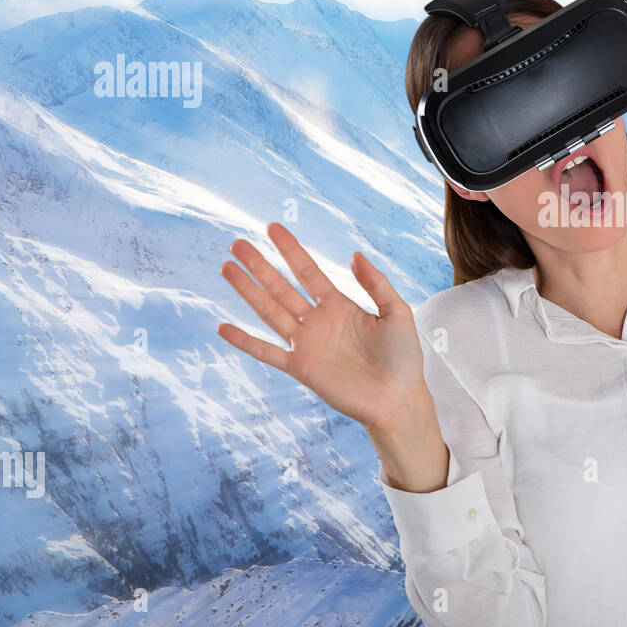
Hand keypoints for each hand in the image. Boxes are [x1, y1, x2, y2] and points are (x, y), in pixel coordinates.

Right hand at [215, 223, 445, 491]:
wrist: (399, 398)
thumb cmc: (403, 358)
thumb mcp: (397, 312)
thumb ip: (376, 284)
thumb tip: (354, 254)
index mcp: (340, 306)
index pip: (309, 272)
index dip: (291, 251)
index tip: (273, 228)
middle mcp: (318, 322)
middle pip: (282, 288)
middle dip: (260, 266)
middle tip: (238, 243)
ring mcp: (307, 344)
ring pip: (270, 312)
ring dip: (248, 291)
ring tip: (227, 267)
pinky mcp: (301, 368)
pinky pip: (267, 352)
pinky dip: (245, 341)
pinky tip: (223, 327)